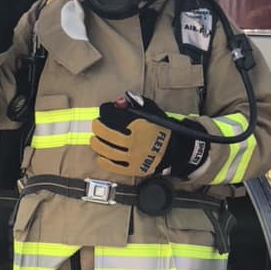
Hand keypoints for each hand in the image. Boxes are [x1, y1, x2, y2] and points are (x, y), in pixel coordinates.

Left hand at [90, 94, 208, 177]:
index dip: (106, 111)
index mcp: (139, 125)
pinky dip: (105, 162)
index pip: (115, 116)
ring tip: (93, 140)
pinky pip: (115, 166)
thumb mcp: (153, 112)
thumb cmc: (162, 128)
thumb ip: (138, 104)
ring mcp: (134, 156)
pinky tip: (99, 157)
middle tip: (95, 125)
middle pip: (108, 135)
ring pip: (109, 151)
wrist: (176, 150)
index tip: (104, 109)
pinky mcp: (134, 168)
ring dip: (97, 145)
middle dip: (98, 128)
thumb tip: (120, 101)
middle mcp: (135, 141)